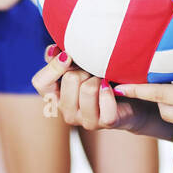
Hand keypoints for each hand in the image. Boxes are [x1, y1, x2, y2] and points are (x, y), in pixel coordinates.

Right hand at [32, 45, 157, 133]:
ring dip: (99, 77)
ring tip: (104, 78)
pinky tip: (112, 87)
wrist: (132, 96)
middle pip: (69, 80)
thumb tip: (54, 49)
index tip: (69, 55)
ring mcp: (86, 121)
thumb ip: (62, 58)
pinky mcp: (106, 123)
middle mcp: (67, 112)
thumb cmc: (101, 77)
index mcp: (56, 98)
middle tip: (94, 70)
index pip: (39, 82)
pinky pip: (104, 102)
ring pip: (87, 89)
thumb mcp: (79, 65)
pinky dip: (109, 90)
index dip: (53, 66)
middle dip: (84, 68)